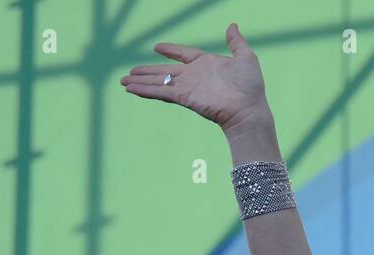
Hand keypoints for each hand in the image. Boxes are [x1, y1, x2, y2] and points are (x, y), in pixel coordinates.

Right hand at [120, 22, 270, 134]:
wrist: (248, 109)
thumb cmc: (250, 86)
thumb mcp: (245, 57)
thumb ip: (236, 42)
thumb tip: (232, 25)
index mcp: (207, 64)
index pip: (184, 54)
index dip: (170, 50)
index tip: (156, 47)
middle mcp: (194, 76)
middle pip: (165, 71)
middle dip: (147, 71)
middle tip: (130, 71)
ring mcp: (188, 87)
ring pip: (159, 82)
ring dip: (141, 81)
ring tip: (124, 80)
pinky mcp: (184, 98)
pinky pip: (161, 92)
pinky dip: (146, 90)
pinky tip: (132, 89)